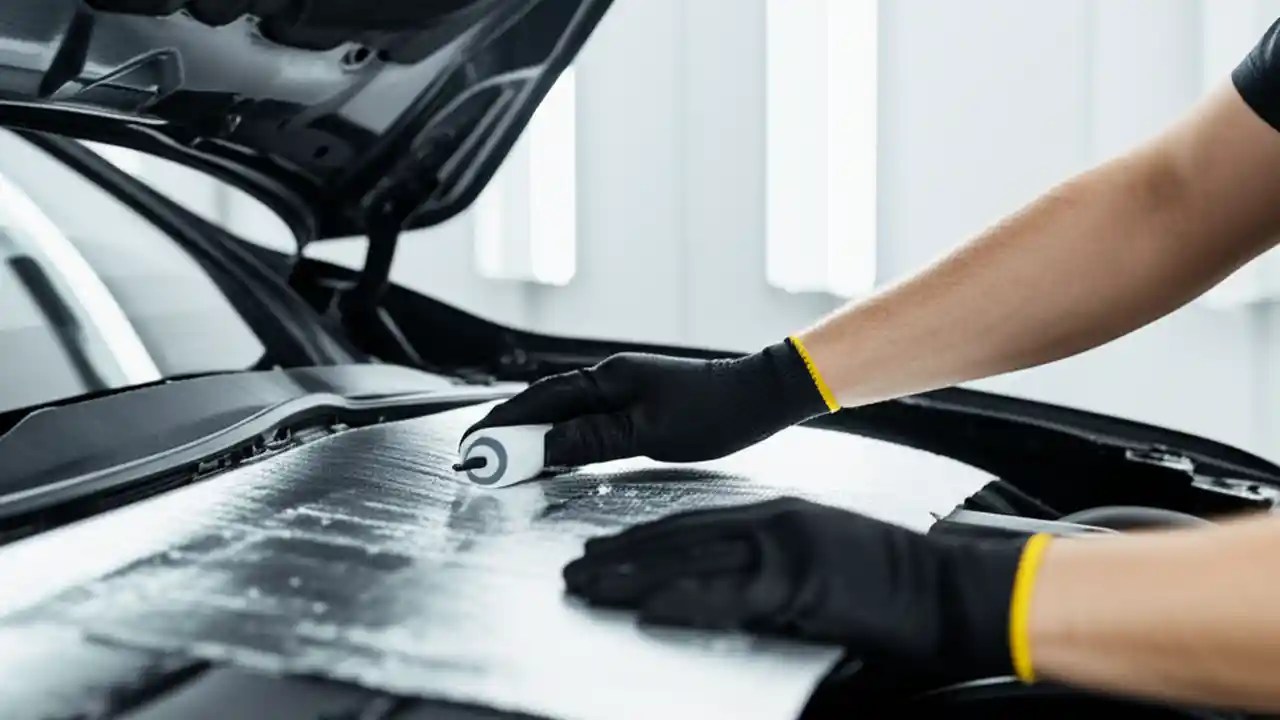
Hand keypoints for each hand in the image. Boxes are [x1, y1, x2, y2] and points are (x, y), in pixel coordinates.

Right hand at [463, 340, 831, 466]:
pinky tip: (553, 455)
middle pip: (545, 405)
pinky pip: (585, 421)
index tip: (474, 444)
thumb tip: (540, 446)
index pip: (539, 401)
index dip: (502, 423)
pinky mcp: (635, 405)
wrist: (758, 397)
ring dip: (533, 435)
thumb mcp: (647, 433)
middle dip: (508, 430)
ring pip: (563, 413)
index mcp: (606, 378)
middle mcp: (608, 379)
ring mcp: (622, 391)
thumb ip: (591, 439)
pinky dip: (562, 438)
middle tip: (478, 458)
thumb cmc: (712, 413)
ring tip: (504, 461)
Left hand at [563, 497, 1027, 676]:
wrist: (948, 583)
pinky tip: (646, 610)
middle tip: (574, 568)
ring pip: (688, 562)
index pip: (692, 523)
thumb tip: (728, 591)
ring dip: (631, 576)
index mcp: (778, 514)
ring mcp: (785, 550)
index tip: (603, 547)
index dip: (642, 537)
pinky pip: (727, 596)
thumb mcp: (824, 559)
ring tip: (585, 586)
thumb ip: (772, 570)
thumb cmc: (894, 576)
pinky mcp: (800, 584)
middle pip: (677, 538)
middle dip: (620, 555)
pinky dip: (683, 602)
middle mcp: (773, 523)